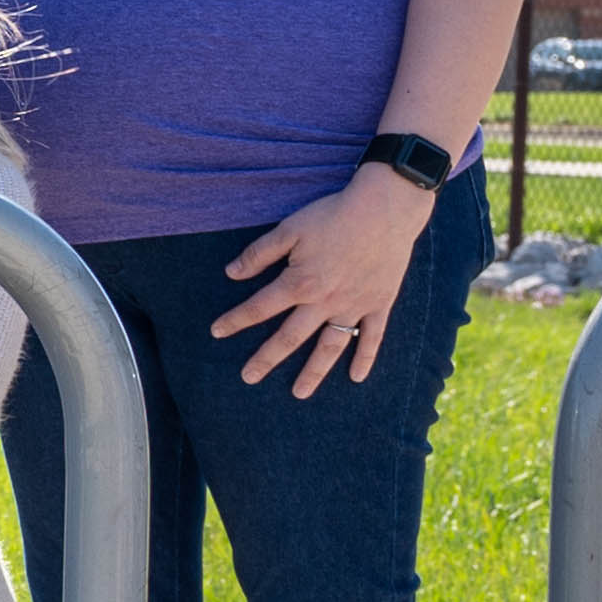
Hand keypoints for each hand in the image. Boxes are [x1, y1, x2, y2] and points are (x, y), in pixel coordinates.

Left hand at [209, 167, 433, 397]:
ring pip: (330, 347)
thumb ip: (259, 254)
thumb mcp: (289, 229)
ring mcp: (355, 305)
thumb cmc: (333, 215)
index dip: (235, 320)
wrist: (386, 208)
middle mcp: (325, 301)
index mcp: (300, 283)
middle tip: (248, 378)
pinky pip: (372, 337)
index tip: (216, 332)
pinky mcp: (380, 303)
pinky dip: (365, 358)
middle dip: (266, 358)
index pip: (259, 308)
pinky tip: (355, 378)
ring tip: (299, 393)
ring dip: (314, 372)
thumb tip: (231, 273)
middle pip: (290, 337)